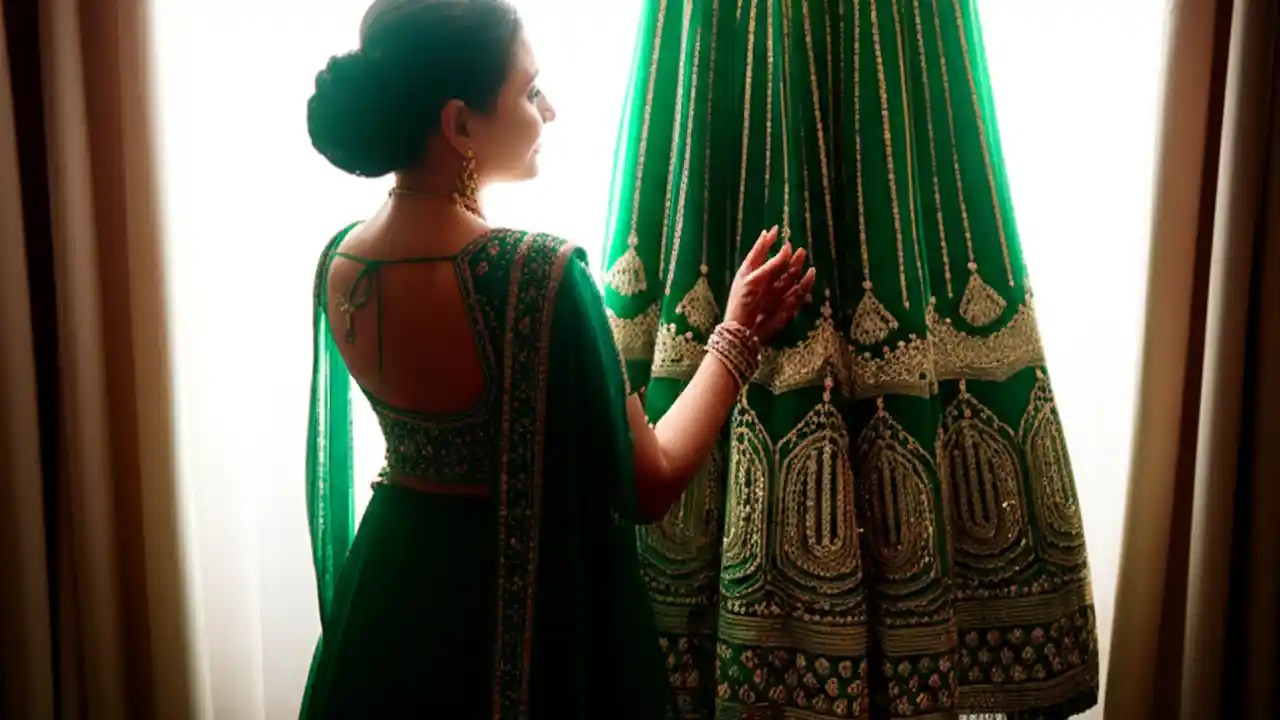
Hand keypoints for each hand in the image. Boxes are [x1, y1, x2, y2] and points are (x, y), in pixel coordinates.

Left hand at [724, 226, 816, 342]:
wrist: (743, 331)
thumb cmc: (742, 304)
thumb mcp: (753, 280)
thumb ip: (770, 266)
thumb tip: (787, 248)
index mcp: (751, 273)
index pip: (759, 253)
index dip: (766, 242)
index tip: (775, 229)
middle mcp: (764, 282)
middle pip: (778, 265)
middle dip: (787, 256)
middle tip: (797, 248)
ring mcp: (774, 293)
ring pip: (789, 277)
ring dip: (796, 266)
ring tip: (802, 254)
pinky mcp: (784, 306)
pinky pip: (798, 293)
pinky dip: (806, 283)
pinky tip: (811, 274)